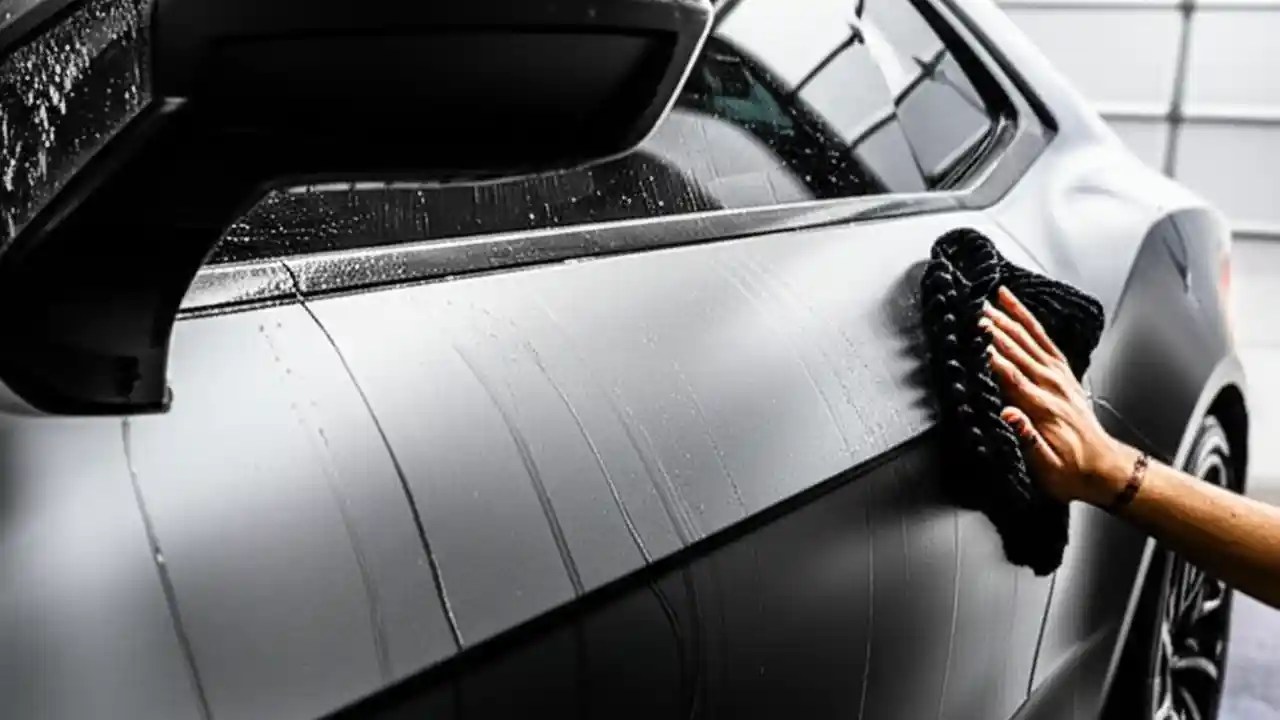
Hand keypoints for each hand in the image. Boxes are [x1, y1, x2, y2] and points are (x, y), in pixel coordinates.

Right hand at [980, 286, 1133, 505]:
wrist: (1104, 469)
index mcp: (1043, 408)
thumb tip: (1009, 415)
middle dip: (996, 328)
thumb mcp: (1046, 467)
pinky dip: (1029, 321)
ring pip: (1031, 339)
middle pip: (1019, 350)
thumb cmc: (1070, 472)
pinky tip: (1015, 309)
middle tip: (973, 309)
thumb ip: (1027, 439)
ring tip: (990, 299)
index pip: (1012, 375)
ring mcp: (1059, 376)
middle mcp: (1052, 386)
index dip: (992, 354)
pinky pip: (1044, 340)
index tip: (974, 336)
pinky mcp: (1062, 373)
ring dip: (1010, 318)